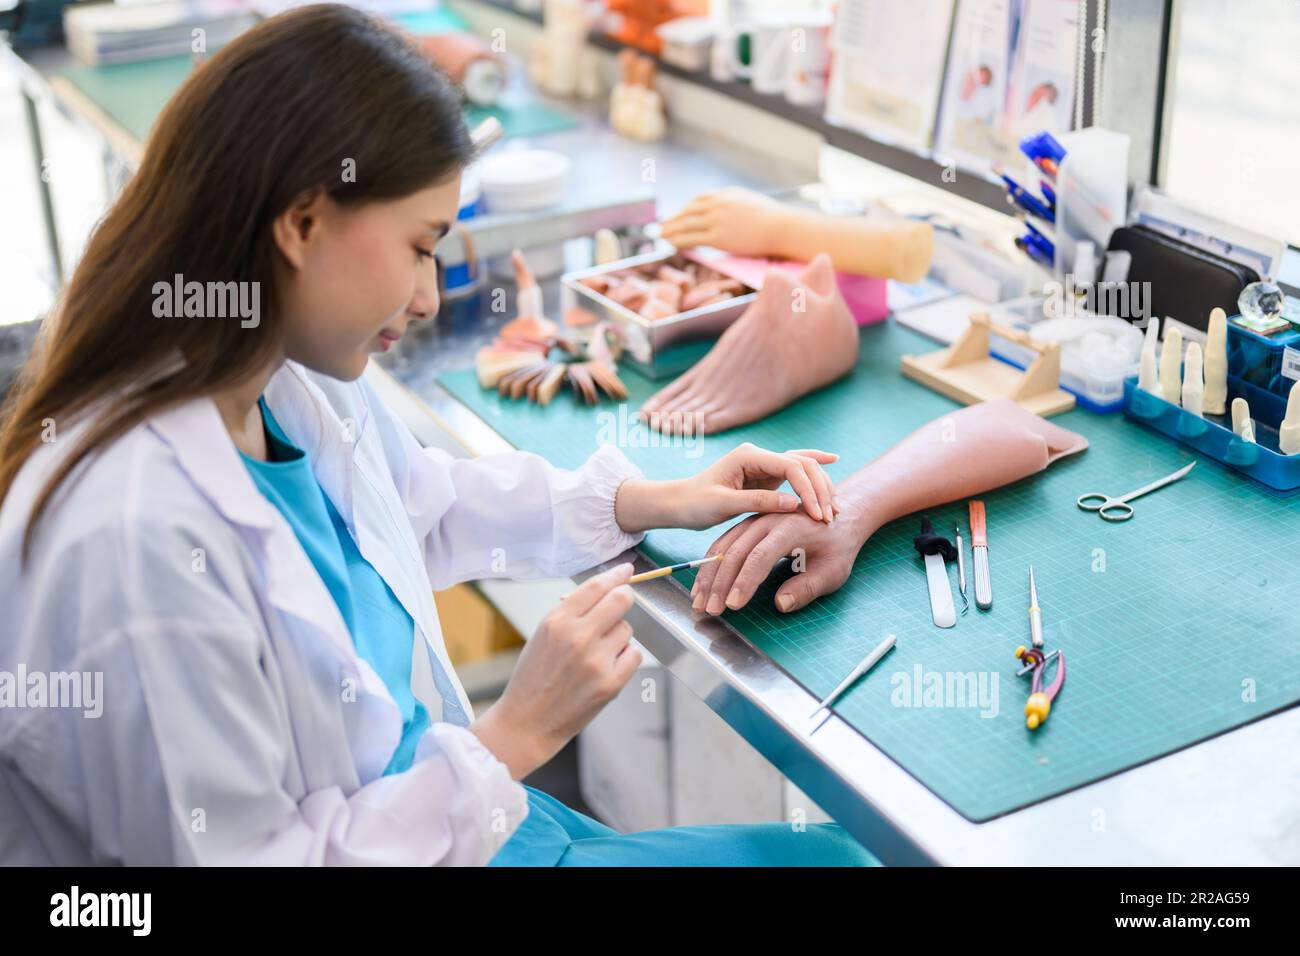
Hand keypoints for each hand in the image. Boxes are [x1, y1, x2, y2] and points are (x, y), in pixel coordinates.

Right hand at [471, 563, 640, 778]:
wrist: (527, 721)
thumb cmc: (534, 676)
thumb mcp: (543, 634)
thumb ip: (572, 611)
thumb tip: (607, 589)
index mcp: (557, 621)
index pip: (596, 586)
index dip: (616, 575)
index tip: (626, 571)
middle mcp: (578, 637)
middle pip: (621, 600)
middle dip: (626, 597)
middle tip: (624, 601)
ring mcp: (596, 661)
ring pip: (627, 629)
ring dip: (618, 635)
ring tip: (597, 652)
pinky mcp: (611, 683)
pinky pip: (634, 655)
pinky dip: (625, 658)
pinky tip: (606, 667)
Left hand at [615, 443, 838, 532]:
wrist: (680, 503)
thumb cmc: (695, 504)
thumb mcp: (723, 505)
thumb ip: (758, 502)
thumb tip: (794, 505)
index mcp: (748, 456)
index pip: (791, 466)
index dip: (808, 490)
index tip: (818, 515)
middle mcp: (759, 455)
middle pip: (802, 463)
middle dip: (820, 488)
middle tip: (831, 515)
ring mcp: (764, 464)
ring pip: (803, 467)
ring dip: (820, 485)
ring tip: (835, 508)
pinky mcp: (766, 476)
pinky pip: (796, 473)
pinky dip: (813, 473)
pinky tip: (833, 462)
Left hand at [659, 187, 792, 257]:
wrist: (781, 226)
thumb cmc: (772, 218)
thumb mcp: (750, 202)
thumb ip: (735, 204)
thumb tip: (729, 211)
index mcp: (725, 195)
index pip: (699, 200)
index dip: (686, 208)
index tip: (678, 214)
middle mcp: (717, 204)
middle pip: (688, 211)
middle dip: (672, 219)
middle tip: (660, 225)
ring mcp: (716, 220)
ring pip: (686, 224)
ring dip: (670, 230)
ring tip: (659, 236)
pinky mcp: (717, 237)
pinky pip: (691, 239)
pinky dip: (678, 241)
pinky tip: (671, 244)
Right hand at [690, 505, 868, 615]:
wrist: (839, 519)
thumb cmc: (837, 547)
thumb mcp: (833, 571)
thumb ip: (807, 588)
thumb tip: (780, 604)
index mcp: (790, 528)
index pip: (760, 556)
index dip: (745, 581)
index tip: (734, 605)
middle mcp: (768, 520)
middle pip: (736, 551)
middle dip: (720, 583)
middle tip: (711, 610)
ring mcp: (755, 521)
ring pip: (725, 547)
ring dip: (710, 575)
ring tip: (699, 602)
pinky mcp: (748, 526)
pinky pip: (725, 544)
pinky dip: (711, 565)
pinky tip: (703, 584)